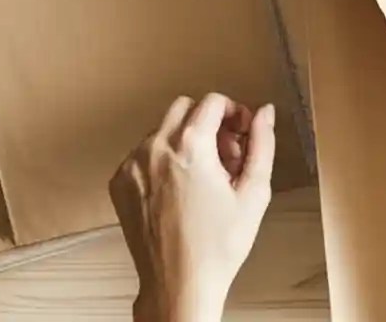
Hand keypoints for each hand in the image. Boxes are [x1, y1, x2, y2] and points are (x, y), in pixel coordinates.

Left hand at [110, 93, 276, 321]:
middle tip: (225, 153)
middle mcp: (155, 148)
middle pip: (184, 107)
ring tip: (204, 177)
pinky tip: (180, 190)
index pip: (212, 102)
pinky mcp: (119, 183)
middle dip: (208, 122)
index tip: (241, 132)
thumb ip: (262, 144)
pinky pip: (142, 153)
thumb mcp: (254, 192)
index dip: (234, 112)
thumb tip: (265, 112)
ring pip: (162, 130)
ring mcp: (132, 165)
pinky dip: (163, 160)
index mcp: (191, 146)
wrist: (180, 283)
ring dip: (185, 141)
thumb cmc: (219, 245)